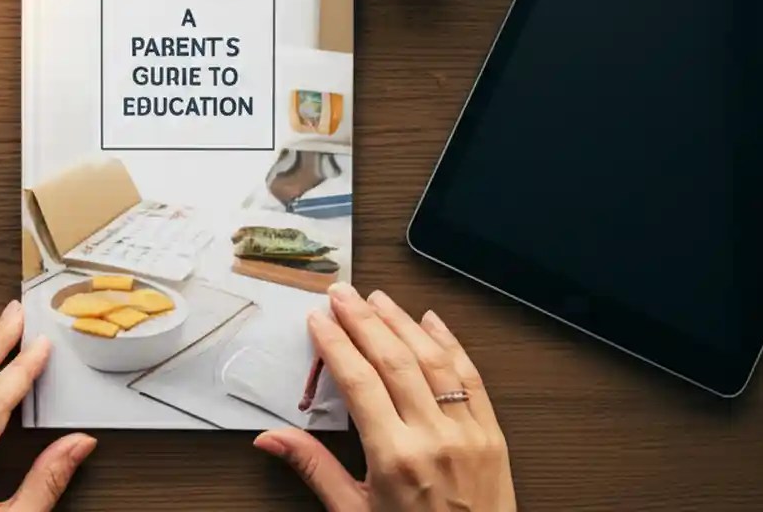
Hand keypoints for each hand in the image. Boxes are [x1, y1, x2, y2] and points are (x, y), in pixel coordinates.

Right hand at [255, 283, 514, 511]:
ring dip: (402, 322)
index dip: (336, 344)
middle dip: (363, 320)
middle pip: (393, 360)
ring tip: (377, 299)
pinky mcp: (492, 435)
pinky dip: (450, 344)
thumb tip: (270, 438)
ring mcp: (468, 433)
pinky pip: (471, 377)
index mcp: (395, 458)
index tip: (319, 320)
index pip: (359, 381)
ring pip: (432, 360)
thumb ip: (313, 467)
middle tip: (341, 294)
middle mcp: (434, 438)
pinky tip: (431, 322)